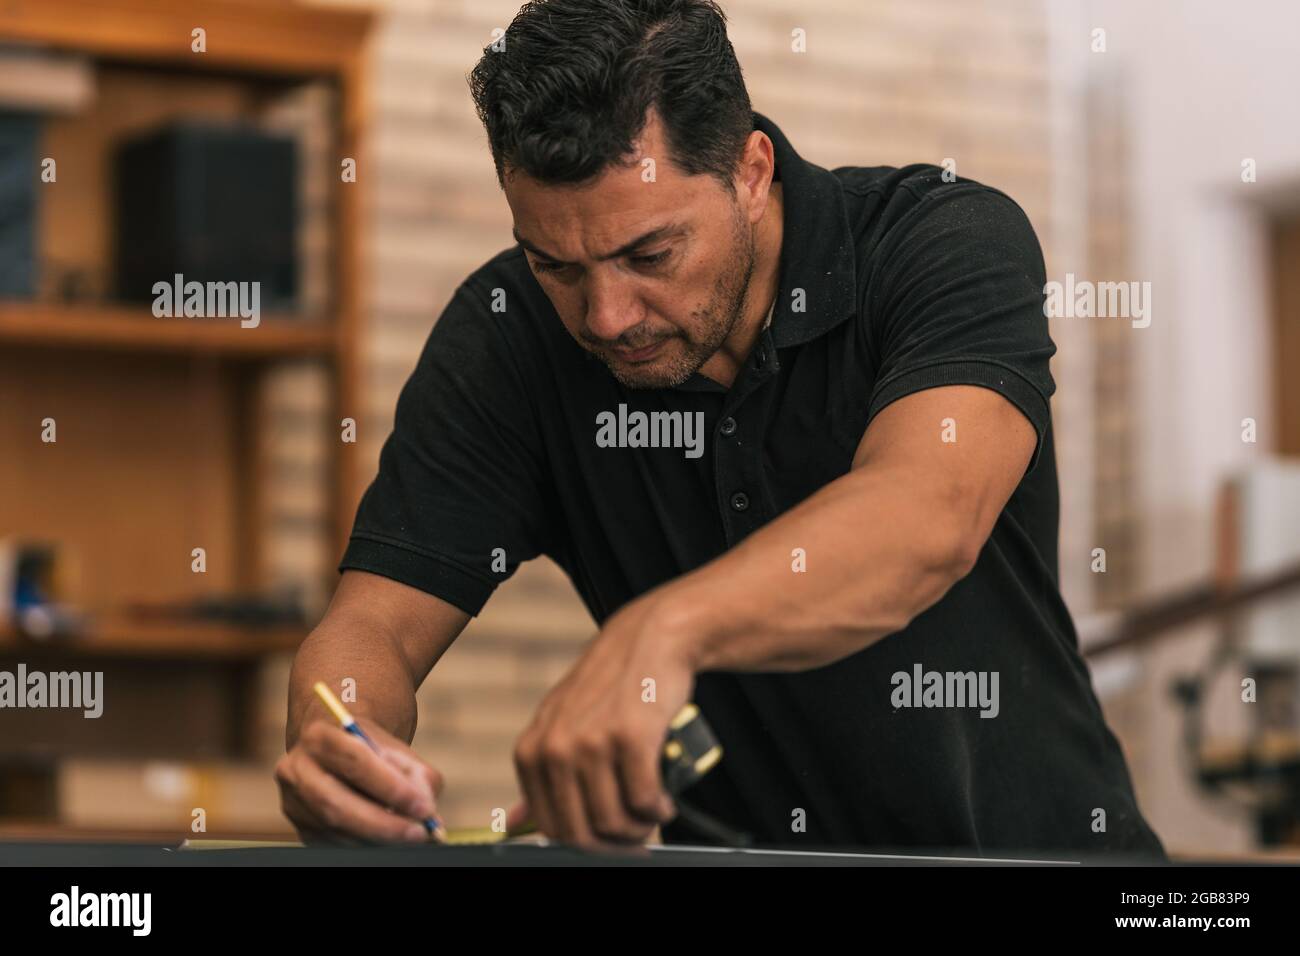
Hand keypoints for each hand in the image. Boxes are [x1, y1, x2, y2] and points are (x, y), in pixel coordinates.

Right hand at [275, 716, 442, 844]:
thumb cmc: (372, 751)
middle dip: (382, 824)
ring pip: (335, 829)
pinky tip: (386, 840)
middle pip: (335, 803)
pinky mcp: (299, 825)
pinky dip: (364, 845)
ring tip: (408, 836)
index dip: (390, 788)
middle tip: (418, 833)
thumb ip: (417, 776)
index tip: (422, 807)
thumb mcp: (398, 751)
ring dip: (376, 838)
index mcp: (320, 737)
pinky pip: (331, 843)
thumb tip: (427, 814)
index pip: (355, 762)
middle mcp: (297, 768)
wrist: (340, 751)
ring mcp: (293, 800)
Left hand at [511, 594, 693, 847]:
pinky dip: (659, 809)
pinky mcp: (630, 737)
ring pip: (614, 823)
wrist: (651, 639)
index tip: (611, 842)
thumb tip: (512, 825)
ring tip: (655, 810)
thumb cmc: (611, 687)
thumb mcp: (564, 724)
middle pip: (580, 833)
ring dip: (641, 828)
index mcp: (532, 750)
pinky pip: (645, 801)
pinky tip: (665, 798)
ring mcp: (591, 742)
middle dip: (615, 845)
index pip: (550, 828)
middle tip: (639, 836)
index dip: (587, 844)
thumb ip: (541, 776)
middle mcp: (555, 747)